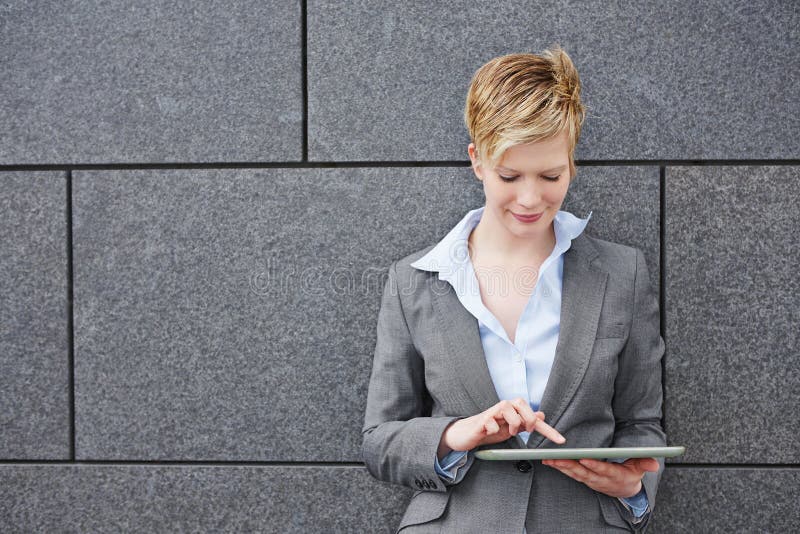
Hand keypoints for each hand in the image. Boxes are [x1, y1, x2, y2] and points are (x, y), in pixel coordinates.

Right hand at [438, 398, 564, 456]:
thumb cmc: (490, 429)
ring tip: (508, 432)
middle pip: (520, 402)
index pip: (534, 416)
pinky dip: (494, 430)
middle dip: (527, 418)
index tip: (561, 441)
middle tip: (525, 430)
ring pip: (507, 409)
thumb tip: (542, 415)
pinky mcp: (481, 420)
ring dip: (511, 424)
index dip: (549, 430)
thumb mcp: (511, 427)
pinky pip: (491, 423)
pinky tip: (490, 433)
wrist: (467, 434)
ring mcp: (491, 412)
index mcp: (513, 410)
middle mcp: (503, 407)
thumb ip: (526, 422)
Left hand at [542, 457, 658, 497]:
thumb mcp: (640, 469)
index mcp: (615, 475)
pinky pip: (570, 474)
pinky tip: (550, 462)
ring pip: (574, 474)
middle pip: (584, 472)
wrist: (625, 490)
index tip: (584, 458)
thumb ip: (645, 464)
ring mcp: (591, 480)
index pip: (603, 470)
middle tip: (557, 457)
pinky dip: (560, 468)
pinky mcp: (584, 479)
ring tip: (549, 459)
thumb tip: (654, 463)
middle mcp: (600, 479)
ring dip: (561, 467)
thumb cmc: (631, 474)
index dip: (594, 465)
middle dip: (569, 465)